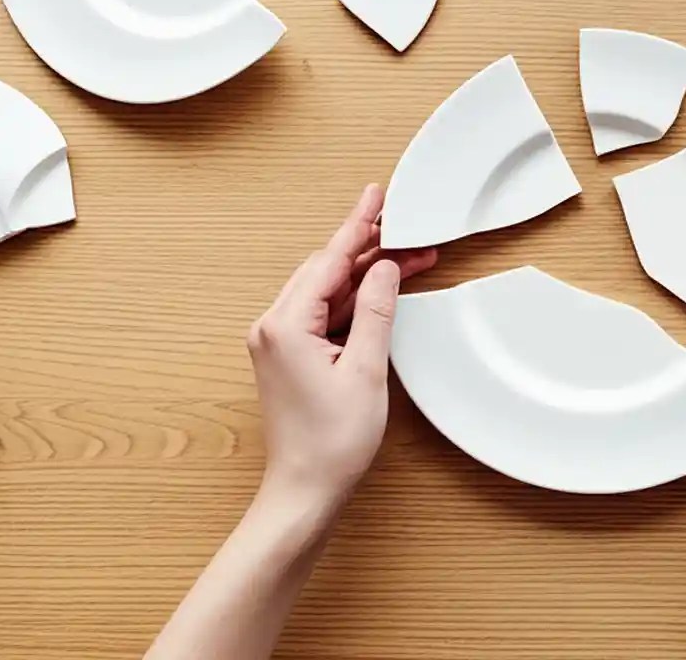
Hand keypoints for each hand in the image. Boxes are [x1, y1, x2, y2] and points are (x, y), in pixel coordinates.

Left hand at [247, 184, 436, 505]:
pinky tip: (385, 293)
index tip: (376, 195)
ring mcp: (278, 341)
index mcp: (286, 324)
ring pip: (328, 290)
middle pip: (327, 269)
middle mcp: (273, 326)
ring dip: (367, 276)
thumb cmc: (331, 441)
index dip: (359, 225)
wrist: (305, 490)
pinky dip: (356, 302)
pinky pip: (324, 313)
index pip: (329, 260)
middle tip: (409, 229)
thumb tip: (386, 268)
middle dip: (370, 248)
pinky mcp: (289, 356)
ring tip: (412, 259)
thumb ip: (377, 312)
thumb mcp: (366, 370)